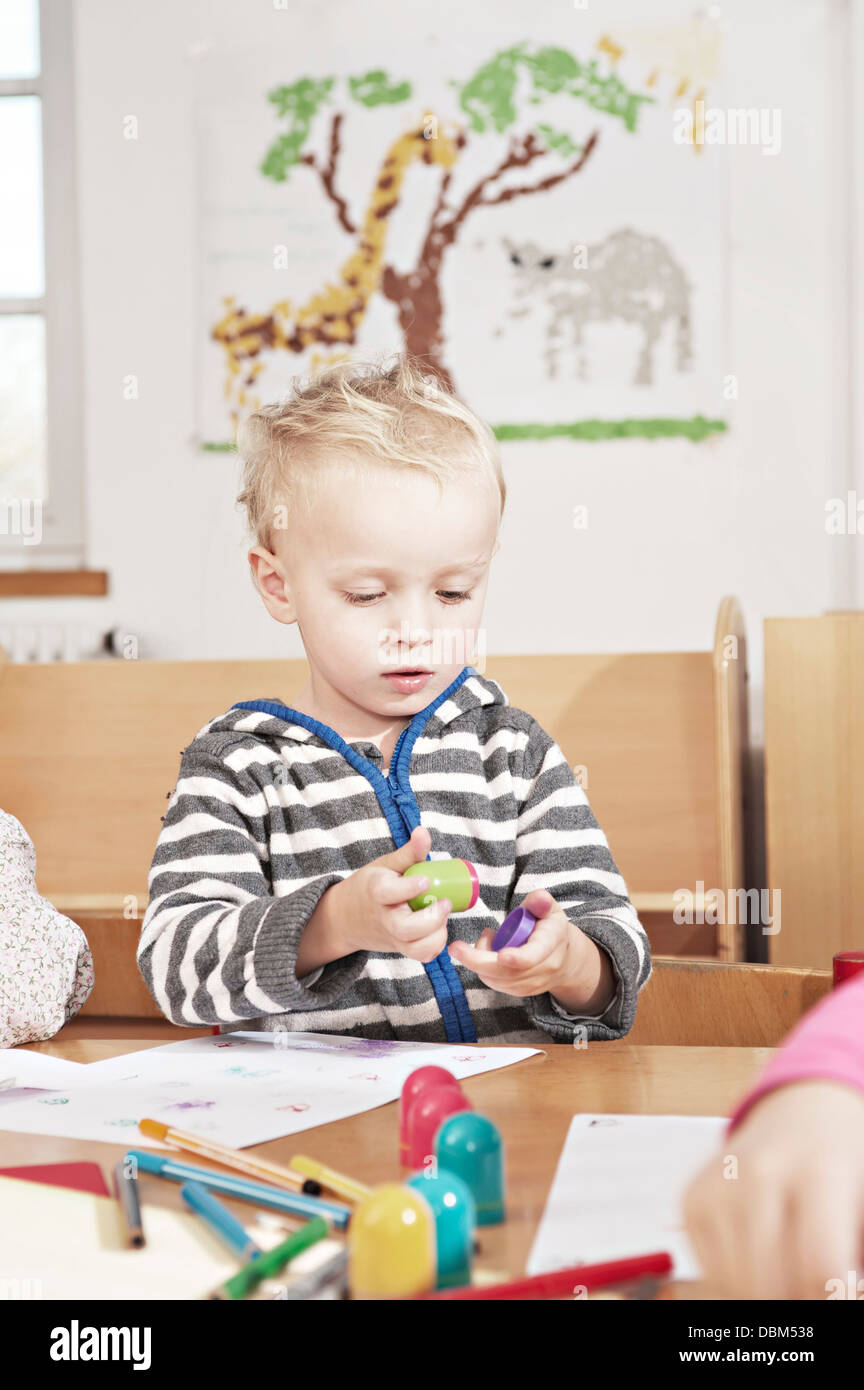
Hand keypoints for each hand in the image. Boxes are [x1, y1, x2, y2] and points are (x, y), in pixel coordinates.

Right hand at [326, 825, 450, 963]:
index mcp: (376, 892)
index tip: (425, 881)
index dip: (408, 888)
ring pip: (415, 948)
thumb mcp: (385, 866)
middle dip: (430, 919)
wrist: (345, 918)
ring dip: (436, 935)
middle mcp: (384, 919)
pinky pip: (420, 956)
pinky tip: (439, 929)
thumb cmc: (369, 887)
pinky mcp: (401, 949)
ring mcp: (393, 937)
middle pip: (405, 928)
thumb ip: (408, 852)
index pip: (388, 892)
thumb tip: (424, 831)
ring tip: (443, 916)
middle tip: (444, 903)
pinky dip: (435, 946)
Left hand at [448, 889, 608, 1007]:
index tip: (501, 955)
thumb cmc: (549, 927)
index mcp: (552, 944)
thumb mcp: (548, 909)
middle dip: (479, 961)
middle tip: (456, 948)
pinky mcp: (521, 991)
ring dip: (480, 961)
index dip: (518, 958)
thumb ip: (540, 902)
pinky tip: (485, 952)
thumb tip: (539, 898)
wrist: (563, 957)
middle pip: (509, 972)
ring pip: (499, 980)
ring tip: (485, 938)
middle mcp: (545, 968)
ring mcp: (533, 983)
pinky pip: (497, 984)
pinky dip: (484, 970)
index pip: (534, 956)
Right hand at [683, 1080, 863, 1299]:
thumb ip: (849, 1257)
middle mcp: (760, 1172)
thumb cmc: (839, 1173)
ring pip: (738, 1285)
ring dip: (766, 1296)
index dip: (831, 1297)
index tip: (837, 1294)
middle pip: (773, 1283)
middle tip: (812, 1289)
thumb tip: (831, 1298)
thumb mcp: (862, 1206)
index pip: (820, 1268)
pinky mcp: (691, 1199)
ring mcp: (719, 1185)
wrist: (798, 1120)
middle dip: (796, 1300)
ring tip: (789, 1274)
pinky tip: (759, 1258)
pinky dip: (737, 1282)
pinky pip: (712, 1274)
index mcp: (818, 1171)